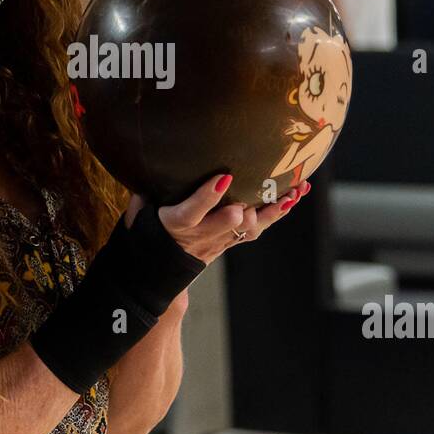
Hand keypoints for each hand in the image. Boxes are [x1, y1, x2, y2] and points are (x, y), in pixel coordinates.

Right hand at [123, 174, 310, 264]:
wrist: (155, 271)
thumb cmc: (146, 233)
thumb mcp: (138, 213)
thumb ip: (144, 193)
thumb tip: (147, 161)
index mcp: (176, 224)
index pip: (192, 211)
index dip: (208, 196)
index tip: (223, 178)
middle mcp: (201, 235)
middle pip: (229, 224)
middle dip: (247, 209)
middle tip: (263, 188)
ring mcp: (219, 241)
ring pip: (251, 228)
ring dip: (273, 210)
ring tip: (294, 191)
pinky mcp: (230, 242)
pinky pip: (258, 230)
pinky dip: (276, 213)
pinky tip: (293, 198)